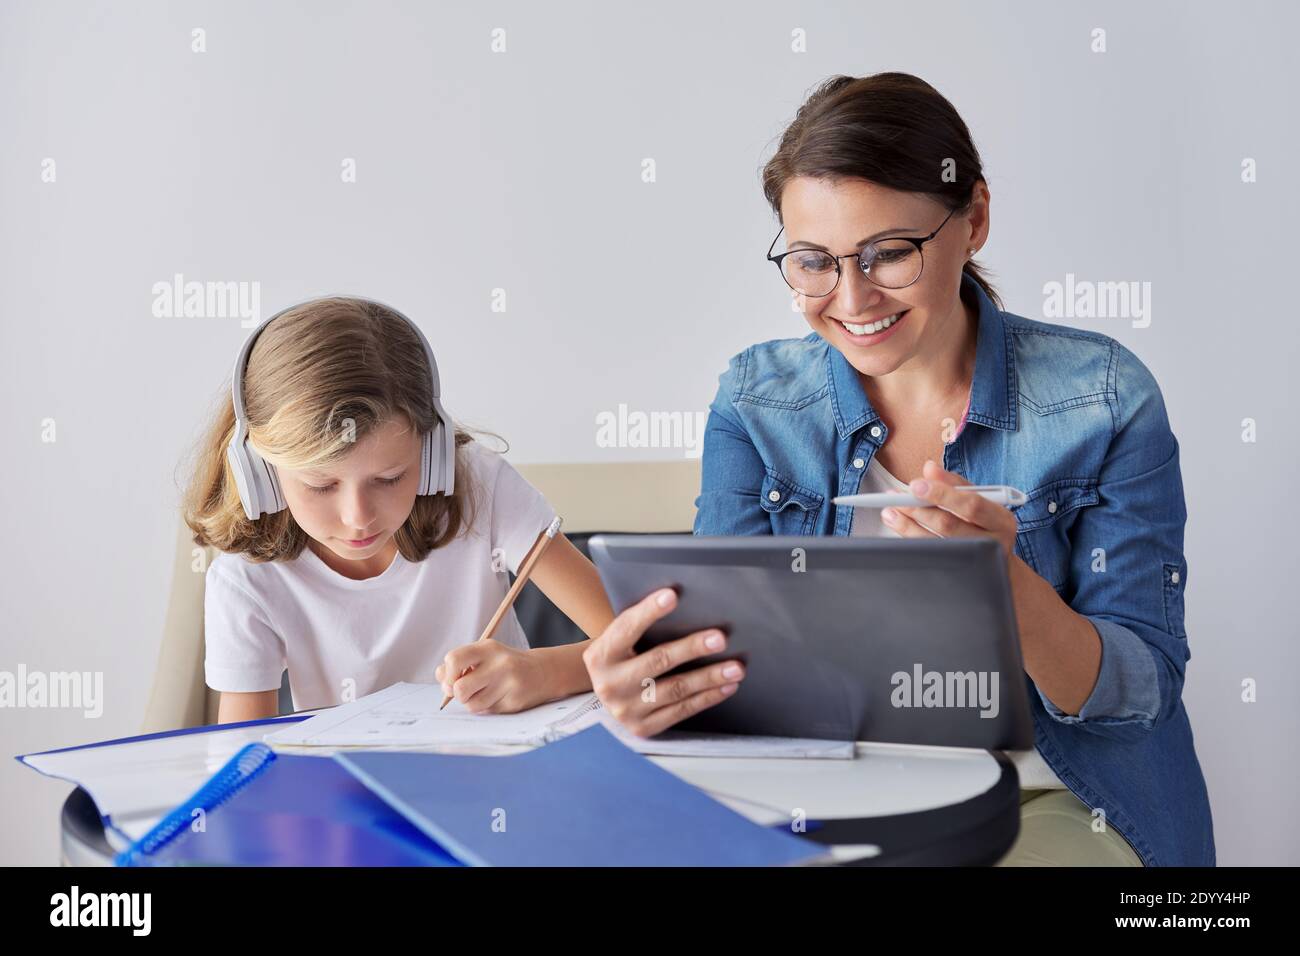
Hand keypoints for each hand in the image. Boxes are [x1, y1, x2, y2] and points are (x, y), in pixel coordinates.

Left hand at [435, 639, 548, 713]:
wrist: (542, 672)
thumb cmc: (504, 664)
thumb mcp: (484, 655)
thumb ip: (460, 664)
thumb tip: (443, 683)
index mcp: (488, 648)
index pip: (454, 659)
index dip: (447, 674)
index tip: (452, 678)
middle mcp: (499, 664)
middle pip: (460, 688)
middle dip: (457, 694)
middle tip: (465, 691)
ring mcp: (509, 683)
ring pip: (472, 705)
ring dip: (472, 703)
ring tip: (483, 694)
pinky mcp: (514, 701)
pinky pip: (487, 712)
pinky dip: (486, 708)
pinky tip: (498, 698)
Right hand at [582, 588, 745, 737]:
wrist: (606, 693)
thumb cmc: (621, 657)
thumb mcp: (619, 640)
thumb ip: (640, 626)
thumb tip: (681, 602)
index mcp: (600, 655)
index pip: (626, 628)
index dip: (649, 611)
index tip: (672, 596)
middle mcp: (610, 684)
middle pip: (658, 661)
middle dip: (692, 648)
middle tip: (720, 638)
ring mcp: (626, 710)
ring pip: (675, 689)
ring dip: (709, 677)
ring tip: (735, 668)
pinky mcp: (643, 728)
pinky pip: (681, 711)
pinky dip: (707, 698)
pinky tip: (726, 687)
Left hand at [882, 459, 1018, 567]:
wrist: (1000, 567)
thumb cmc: (985, 525)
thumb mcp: (979, 500)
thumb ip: (954, 483)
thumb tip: (929, 468)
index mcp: (1001, 520)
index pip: (971, 504)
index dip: (941, 494)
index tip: (914, 485)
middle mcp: (992, 543)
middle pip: (949, 525)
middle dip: (918, 510)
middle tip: (895, 498)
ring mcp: (973, 563)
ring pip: (935, 543)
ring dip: (907, 526)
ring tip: (890, 512)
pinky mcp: (957, 575)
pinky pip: (929, 557)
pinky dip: (911, 540)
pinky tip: (899, 528)